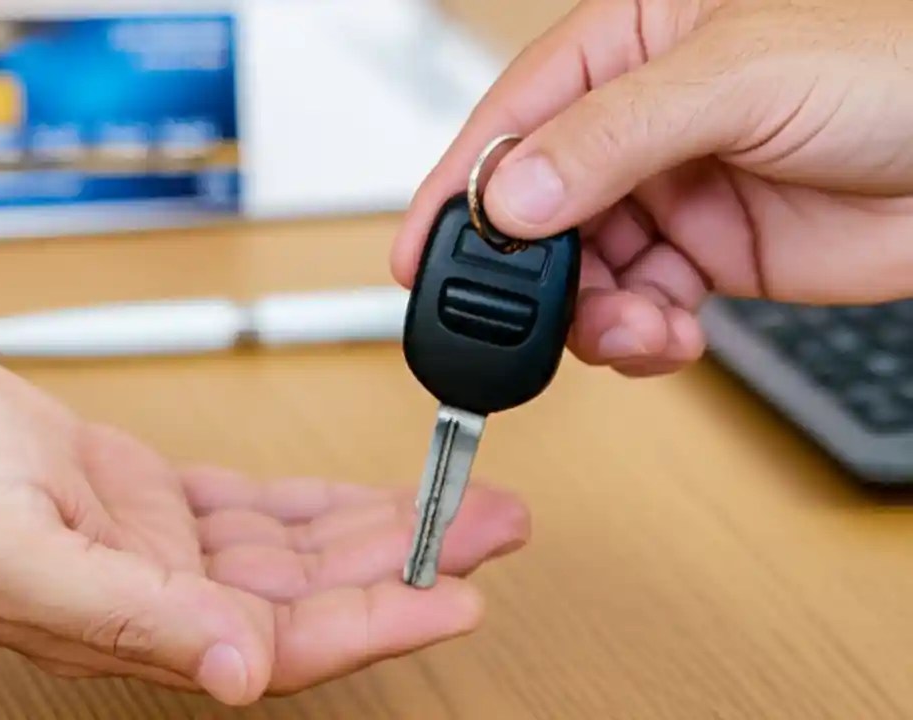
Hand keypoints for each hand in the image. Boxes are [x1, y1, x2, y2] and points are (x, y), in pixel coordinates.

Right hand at [0, 310, 527, 705]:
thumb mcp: (12, 550)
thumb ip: (131, 616)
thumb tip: (242, 670)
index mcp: (123, 623)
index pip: (282, 640)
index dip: (378, 620)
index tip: (458, 592)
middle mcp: (146, 593)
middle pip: (307, 594)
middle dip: (407, 564)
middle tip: (494, 530)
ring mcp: (141, 543)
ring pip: (286, 549)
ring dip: (371, 528)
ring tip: (455, 507)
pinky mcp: (128, 493)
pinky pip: (238, 508)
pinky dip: (300, 502)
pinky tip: (351, 498)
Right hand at [394, 0, 912, 376]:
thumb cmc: (898, 66)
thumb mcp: (739, 77)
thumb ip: (613, 136)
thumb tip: (512, 195)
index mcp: (631, 45)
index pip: (514, 114)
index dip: (458, 183)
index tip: (418, 248)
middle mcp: (639, 122)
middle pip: (538, 205)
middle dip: (528, 269)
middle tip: (526, 315)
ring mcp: (671, 193)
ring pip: (582, 269)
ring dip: (591, 314)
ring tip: (631, 327)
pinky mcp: (707, 256)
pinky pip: (638, 306)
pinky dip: (640, 335)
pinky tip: (668, 335)